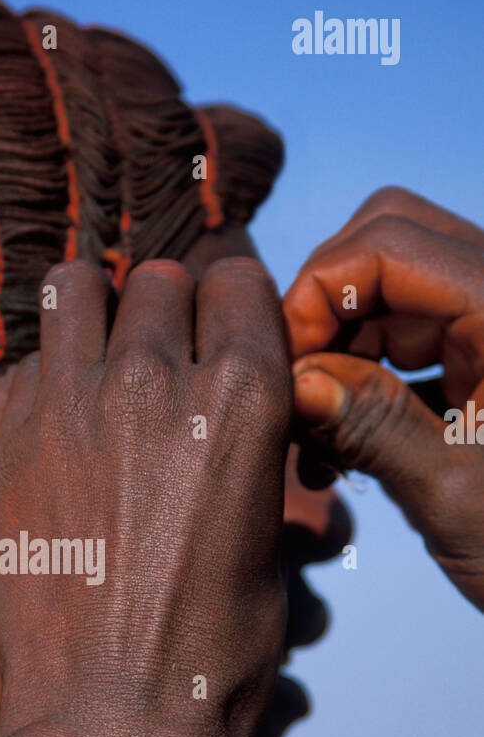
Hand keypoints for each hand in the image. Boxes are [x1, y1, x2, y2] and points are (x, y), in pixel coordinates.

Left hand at [0, 256, 292, 736]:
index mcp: (243, 394)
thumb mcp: (266, 535)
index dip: (232, 301)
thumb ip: (246, 444)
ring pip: (76, 286)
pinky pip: (27, 360)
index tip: (222, 327)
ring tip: (103, 358)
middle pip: (161, 278)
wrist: (112, 712)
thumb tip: (224, 406)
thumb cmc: (210, 646)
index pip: (237, 276)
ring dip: (97, 311)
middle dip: (169, 309)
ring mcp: (71, 402)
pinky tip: (60, 425)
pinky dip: (47, 375)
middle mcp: (156, 377)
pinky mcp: (8, 438)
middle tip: (166, 357)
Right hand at [283, 187, 483, 609]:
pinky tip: (341, 445)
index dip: (317, 294)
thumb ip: (371, 426)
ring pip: (393, 286)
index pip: (389, 244)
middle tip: (294, 390)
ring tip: (313, 437)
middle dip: (325, 306)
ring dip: (338, 347)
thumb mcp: (453, 496)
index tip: (282, 373)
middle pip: (391, 240)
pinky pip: (412, 333)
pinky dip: (366, 374)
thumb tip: (293, 383)